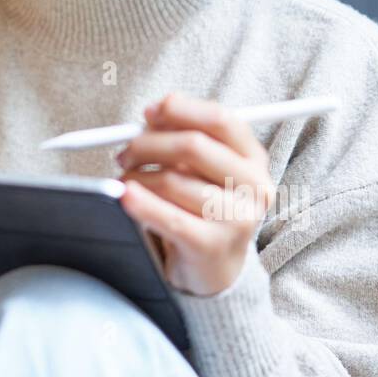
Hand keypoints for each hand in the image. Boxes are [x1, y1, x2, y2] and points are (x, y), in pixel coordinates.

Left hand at [116, 92, 274, 296]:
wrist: (216, 266)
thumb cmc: (203, 205)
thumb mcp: (202, 168)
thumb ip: (184, 135)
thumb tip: (152, 113)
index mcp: (253, 158)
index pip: (220, 119)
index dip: (180, 110)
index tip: (148, 113)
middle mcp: (253, 186)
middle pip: (193, 146)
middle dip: (148, 144)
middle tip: (124, 152)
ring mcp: (237, 218)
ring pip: (173, 180)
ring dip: (137, 176)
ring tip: (124, 181)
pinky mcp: (213, 245)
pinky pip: (169, 217)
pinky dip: (141, 203)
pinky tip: (124, 196)